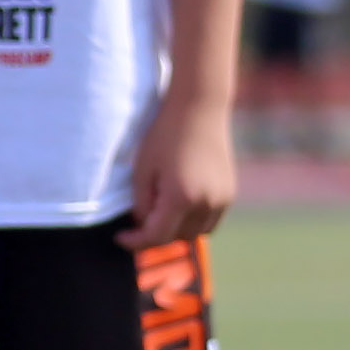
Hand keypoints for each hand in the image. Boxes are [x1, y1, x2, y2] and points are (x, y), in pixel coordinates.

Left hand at [123, 87, 235, 249]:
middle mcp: (205, 203)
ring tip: (161, 210)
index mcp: (180, 197)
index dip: (135, 241)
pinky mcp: (229, 193)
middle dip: (156, 233)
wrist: (199, 108)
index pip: (156, 236)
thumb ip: (141, 203)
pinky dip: (194, 220)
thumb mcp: (142, 169)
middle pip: (177, 238)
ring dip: (177, 229)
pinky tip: (180, 203)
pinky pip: (210, 220)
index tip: (120, 237)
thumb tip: (143, 225)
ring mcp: (221, 200)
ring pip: (197, 233)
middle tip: (139, 219)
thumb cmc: (164, 135)